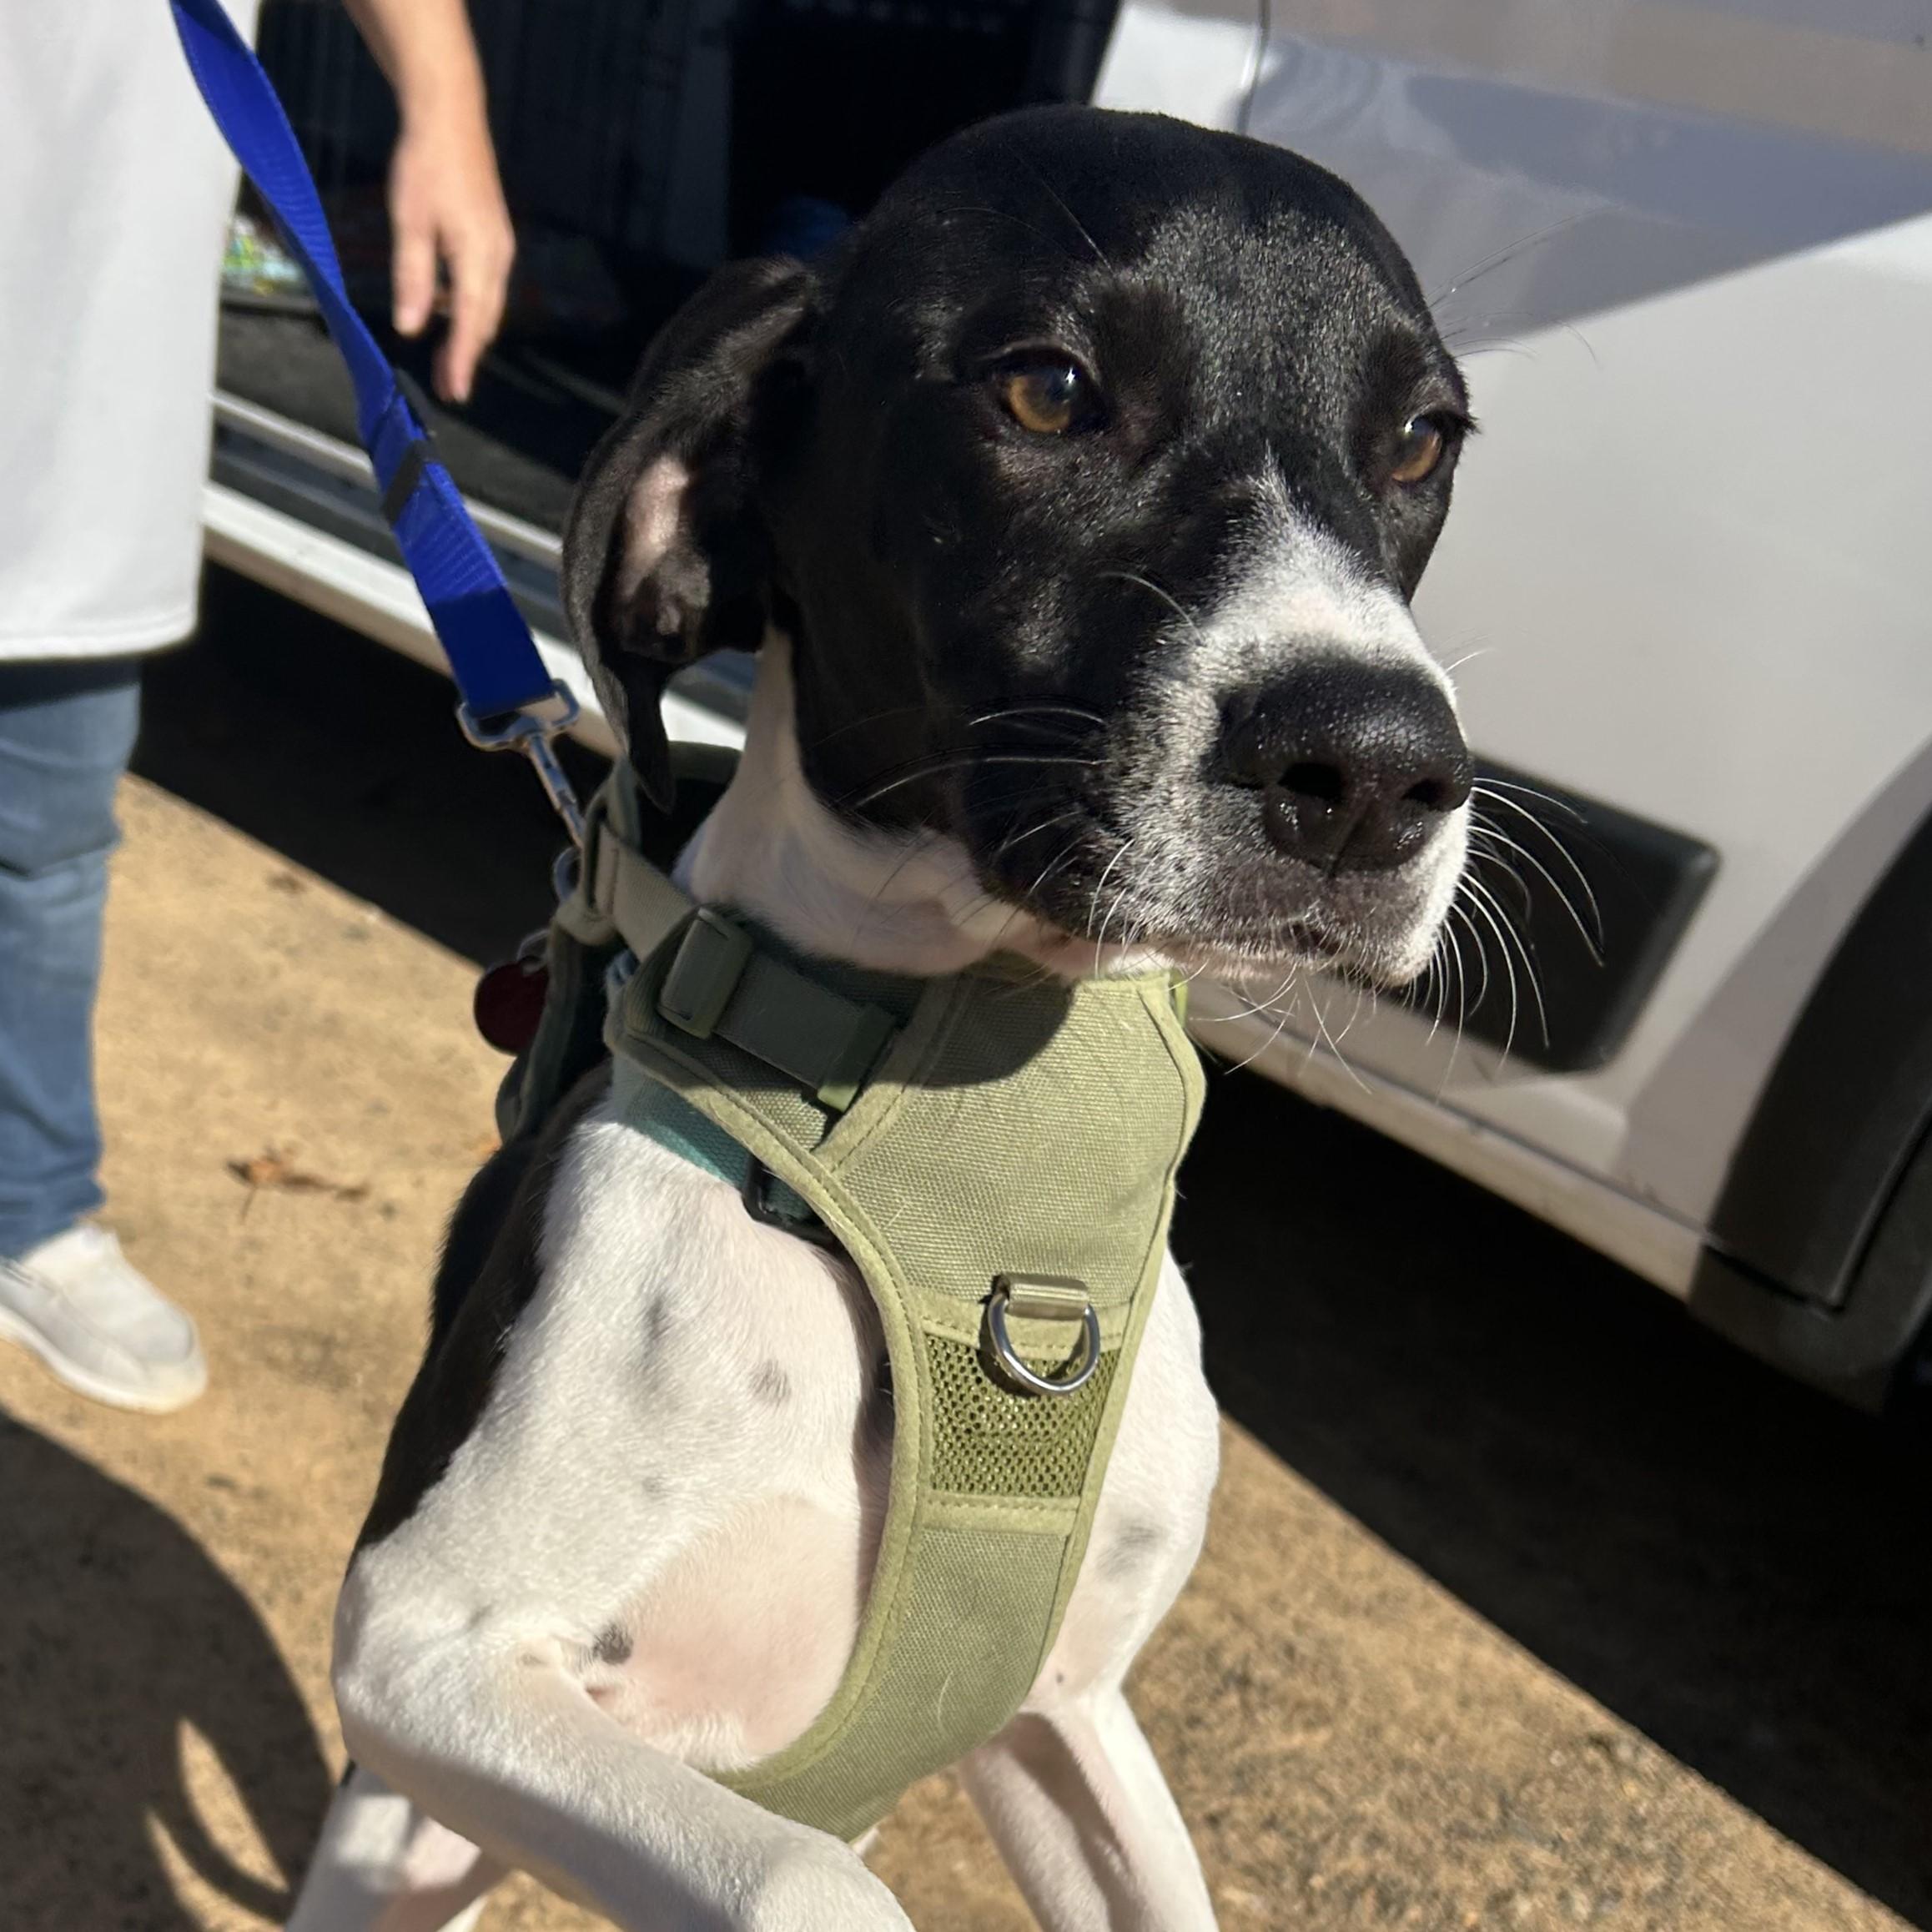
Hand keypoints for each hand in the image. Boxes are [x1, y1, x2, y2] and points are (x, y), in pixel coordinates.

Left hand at [388, 105, 513, 403]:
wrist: (450, 114)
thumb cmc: (425, 164)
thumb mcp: (409, 221)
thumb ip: (412, 277)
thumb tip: (410, 328)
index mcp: (479, 257)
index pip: (471, 322)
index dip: (461, 360)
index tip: (454, 392)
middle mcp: (498, 257)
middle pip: (485, 320)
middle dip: (467, 355)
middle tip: (447, 387)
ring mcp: (500, 246)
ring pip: (487, 304)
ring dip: (468, 334)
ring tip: (445, 361)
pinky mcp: (493, 236)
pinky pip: (485, 285)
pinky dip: (468, 308)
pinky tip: (445, 311)